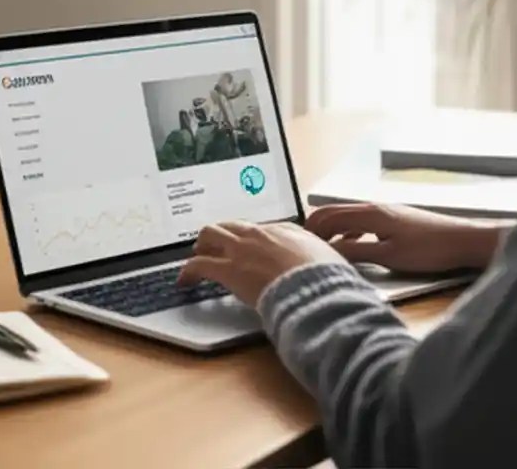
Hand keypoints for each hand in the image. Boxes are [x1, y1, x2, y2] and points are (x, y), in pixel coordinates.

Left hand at [178, 221, 345, 305]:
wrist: (316, 290)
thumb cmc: (329, 282)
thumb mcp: (331, 263)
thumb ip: (320, 262)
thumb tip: (328, 270)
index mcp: (287, 231)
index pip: (260, 229)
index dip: (250, 239)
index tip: (248, 247)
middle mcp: (261, 234)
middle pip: (231, 225)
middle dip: (221, 236)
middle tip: (214, 248)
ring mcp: (241, 249)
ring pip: (209, 235)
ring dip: (202, 245)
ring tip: (198, 256)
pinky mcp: (227, 269)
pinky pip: (198, 264)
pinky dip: (188, 271)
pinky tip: (185, 280)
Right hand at [306, 203, 501, 272]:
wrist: (465, 240)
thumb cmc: (430, 249)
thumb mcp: (389, 256)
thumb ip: (356, 252)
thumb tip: (328, 253)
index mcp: (369, 214)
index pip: (327, 217)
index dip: (309, 231)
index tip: (297, 245)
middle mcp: (373, 207)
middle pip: (333, 212)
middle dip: (314, 226)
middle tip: (301, 244)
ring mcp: (384, 212)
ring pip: (346, 216)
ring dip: (330, 228)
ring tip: (320, 246)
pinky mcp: (394, 219)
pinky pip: (360, 221)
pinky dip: (346, 231)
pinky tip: (350, 245)